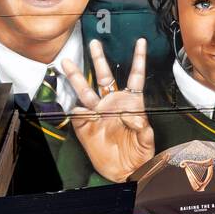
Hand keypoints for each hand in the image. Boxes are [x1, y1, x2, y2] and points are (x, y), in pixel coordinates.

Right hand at [62, 37, 153, 182]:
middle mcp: (114, 104)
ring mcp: (99, 114)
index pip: (135, 77)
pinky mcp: (86, 127)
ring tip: (66, 63)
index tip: (140, 42)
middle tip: (93, 43)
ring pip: (85, 91)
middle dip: (99, 59)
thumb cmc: (140, 155)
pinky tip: (79, 111)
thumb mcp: (147, 142)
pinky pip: (78, 115)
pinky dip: (77, 112)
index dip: (138, 59)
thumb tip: (132, 115)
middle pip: (105, 77)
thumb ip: (143, 128)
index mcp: (132, 103)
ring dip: (76, 77)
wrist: (126, 171)